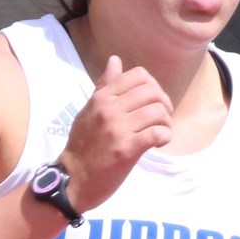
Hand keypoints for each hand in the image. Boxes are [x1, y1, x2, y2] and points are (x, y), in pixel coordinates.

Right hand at [59, 55, 172, 211]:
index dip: (153, 86)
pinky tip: (159, 143)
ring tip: (160, 132)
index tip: (152, 102)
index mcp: (101, 98)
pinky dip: (165, 137)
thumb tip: (115, 60)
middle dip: (164, 104)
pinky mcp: (125, 150)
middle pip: (152, 92)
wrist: (73, 178)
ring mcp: (117, 129)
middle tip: (162, 118)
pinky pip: (157, 134)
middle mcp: (109, 109)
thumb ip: (104, 86)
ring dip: (166, 122)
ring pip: (158, 112)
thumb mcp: (89, 110)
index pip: (138, 76)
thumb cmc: (82, 145)